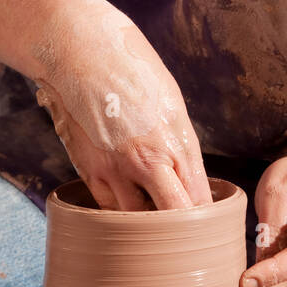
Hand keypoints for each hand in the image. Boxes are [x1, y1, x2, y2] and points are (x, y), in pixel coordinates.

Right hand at [33, 0, 211, 211]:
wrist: (80, 53)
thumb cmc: (131, 70)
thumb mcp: (171, 103)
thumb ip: (180, 143)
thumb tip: (186, 175)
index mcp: (177, 141)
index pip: (199, 198)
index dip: (204, 215)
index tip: (205, 220)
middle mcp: (149, 160)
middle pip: (174, 216)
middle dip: (182, 227)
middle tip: (184, 232)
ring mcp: (116, 169)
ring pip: (138, 219)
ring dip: (148, 221)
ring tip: (154, 216)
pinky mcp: (89, 171)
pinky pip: (109, 208)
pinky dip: (120, 212)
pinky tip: (126, 205)